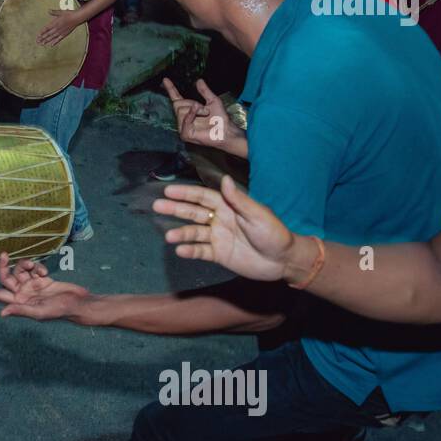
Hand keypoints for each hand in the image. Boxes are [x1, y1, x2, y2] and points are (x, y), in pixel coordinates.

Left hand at [0, 252, 91, 321]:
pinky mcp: (42, 279)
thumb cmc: (59, 310)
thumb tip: (2, 313)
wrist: (78, 302)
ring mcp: (32, 285)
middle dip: (5, 266)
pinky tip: (45, 272)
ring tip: (36, 268)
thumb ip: (21, 310)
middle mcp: (24, 294)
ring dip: (26, 265)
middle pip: (7, 278)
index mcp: (20, 302)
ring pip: (21, 270)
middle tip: (3, 254)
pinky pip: (34, 268)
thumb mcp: (39, 312)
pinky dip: (38, 267)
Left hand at [37, 8, 80, 46]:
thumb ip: (54, 12)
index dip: (42, 32)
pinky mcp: (65, 34)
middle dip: (42, 38)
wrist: (77, 18)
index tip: (37, 35)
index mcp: (55, 23)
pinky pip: (59, 39)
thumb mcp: (61, 12)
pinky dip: (55, 42)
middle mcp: (57, 28)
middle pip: (48, 34)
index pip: (46, 28)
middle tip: (37, 41)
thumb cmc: (69, 14)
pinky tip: (51, 45)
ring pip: (52, 37)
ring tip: (42, 44)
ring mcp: (61, 32)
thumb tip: (48, 10)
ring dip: (47, 41)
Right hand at [153, 176, 296, 281]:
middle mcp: (219, 220)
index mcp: (228, 207)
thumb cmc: (274, 233)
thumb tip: (224, 179)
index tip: (168, 190)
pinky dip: (190, 251)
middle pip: (193, 213)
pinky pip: (201, 251)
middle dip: (176, 209)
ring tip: (169, 236)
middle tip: (158, 206)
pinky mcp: (219, 254)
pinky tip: (180, 250)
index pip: (203, 197)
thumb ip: (238, 199)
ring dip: (181, 233)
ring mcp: (218, 237)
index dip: (186, 193)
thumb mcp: (257, 214)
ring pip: (194, 233)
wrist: (283, 260)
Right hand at [162, 77, 239, 148]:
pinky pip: (185, 120)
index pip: (176, 98)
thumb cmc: (221, 118)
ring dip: (196, 110)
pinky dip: (192, 115)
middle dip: (193, 103)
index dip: (171, 89)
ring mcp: (183, 127)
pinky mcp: (185, 134)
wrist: (225, 130)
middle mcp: (183, 119)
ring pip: (181, 111)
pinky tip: (199, 117)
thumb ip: (205, 91)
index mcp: (188, 110)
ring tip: (205, 115)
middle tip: (205, 110)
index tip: (165, 79)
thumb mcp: (213, 100)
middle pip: (178, 104)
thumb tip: (199, 80)